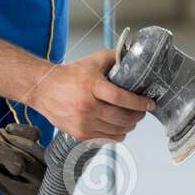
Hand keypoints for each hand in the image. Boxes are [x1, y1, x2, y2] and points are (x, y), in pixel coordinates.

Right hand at [36, 49, 154, 141]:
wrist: (44, 89)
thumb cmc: (70, 75)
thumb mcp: (93, 61)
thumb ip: (114, 57)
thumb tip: (135, 55)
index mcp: (91, 86)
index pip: (121, 98)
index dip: (139, 103)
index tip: (149, 103)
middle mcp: (87, 106)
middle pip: (122, 117)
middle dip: (138, 115)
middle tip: (143, 111)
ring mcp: (83, 122)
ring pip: (117, 131)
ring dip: (130, 125)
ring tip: (132, 118)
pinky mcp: (80, 134)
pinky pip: (107, 139)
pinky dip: (117, 133)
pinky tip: (119, 126)